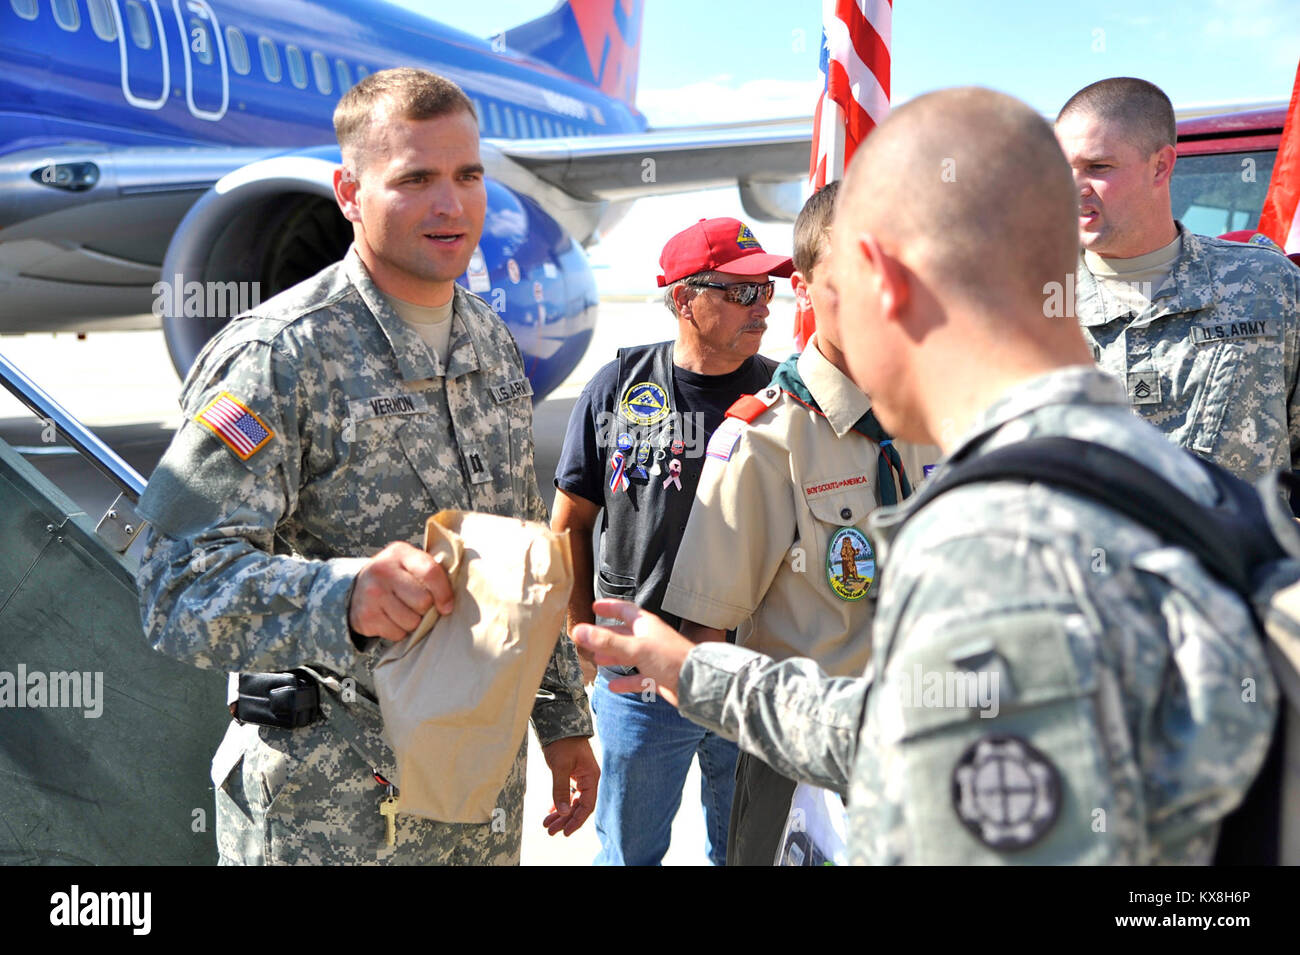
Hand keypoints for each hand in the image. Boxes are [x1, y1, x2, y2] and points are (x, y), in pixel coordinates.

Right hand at [348, 541, 453, 640]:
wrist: (357, 587)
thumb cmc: (396, 575)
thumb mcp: (411, 562)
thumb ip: (432, 572)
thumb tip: (451, 601)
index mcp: (400, 553)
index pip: (430, 572)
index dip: (444, 593)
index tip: (446, 606)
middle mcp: (382, 571)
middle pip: (422, 601)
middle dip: (426, 608)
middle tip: (418, 604)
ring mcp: (372, 594)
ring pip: (411, 621)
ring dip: (413, 622)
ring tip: (404, 611)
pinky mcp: (366, 616)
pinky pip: (397, 634)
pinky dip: (400, 631)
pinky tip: (392, 618)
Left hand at [539, 736, 598, 835]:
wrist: (558, 724)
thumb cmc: (562, 742)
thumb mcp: (560, 766)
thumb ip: (561, 790)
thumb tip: (563, 812)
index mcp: (592, 777)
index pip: (587, 805)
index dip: (577, 820)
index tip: (565, 832)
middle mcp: (588, 779)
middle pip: (578, 806)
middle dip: (565, 820)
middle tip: (550, 831)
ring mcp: (580, 778)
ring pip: (572, 802)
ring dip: (560, 814)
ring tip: (547, 825)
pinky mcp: (571, 775)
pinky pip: (567, 794)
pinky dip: (559, 804)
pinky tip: (550, 812)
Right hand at [572, 599, 693, 706]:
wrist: (696, 683)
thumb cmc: (671, 659)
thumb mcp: (635, 648)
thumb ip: (607, 641)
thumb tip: (580, 631)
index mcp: (646, 626)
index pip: (625, 611)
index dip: (610, 607)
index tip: (595, 606)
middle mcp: (650, 640)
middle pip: (624, 634)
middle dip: (606, 636)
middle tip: (589, 638)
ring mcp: (654, 659)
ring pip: (629, 656)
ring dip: (613, 657)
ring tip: (597, 659)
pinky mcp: (658, 677)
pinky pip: (638, 679)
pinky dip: (625, 682)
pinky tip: (613, 686)